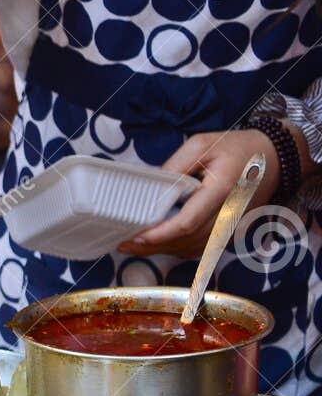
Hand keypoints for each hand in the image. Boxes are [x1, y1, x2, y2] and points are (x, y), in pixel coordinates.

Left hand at [116, 130, 281, 257]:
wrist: (274, 158)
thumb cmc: (237, 148)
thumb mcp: (202, 145)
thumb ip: (175, 166)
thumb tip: (150, 187)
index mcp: (221, 191)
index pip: (187, 222)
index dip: (160, 233)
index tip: (135, 235)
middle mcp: (228, 215)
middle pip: (185, 241)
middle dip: (151, 246)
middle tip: (122, 243)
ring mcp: (230, 227)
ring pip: (191, 249)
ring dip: (161, 250)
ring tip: (133, 245)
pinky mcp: (228, 232)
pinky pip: (199, 247)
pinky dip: (176, 248)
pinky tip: (157, 243)